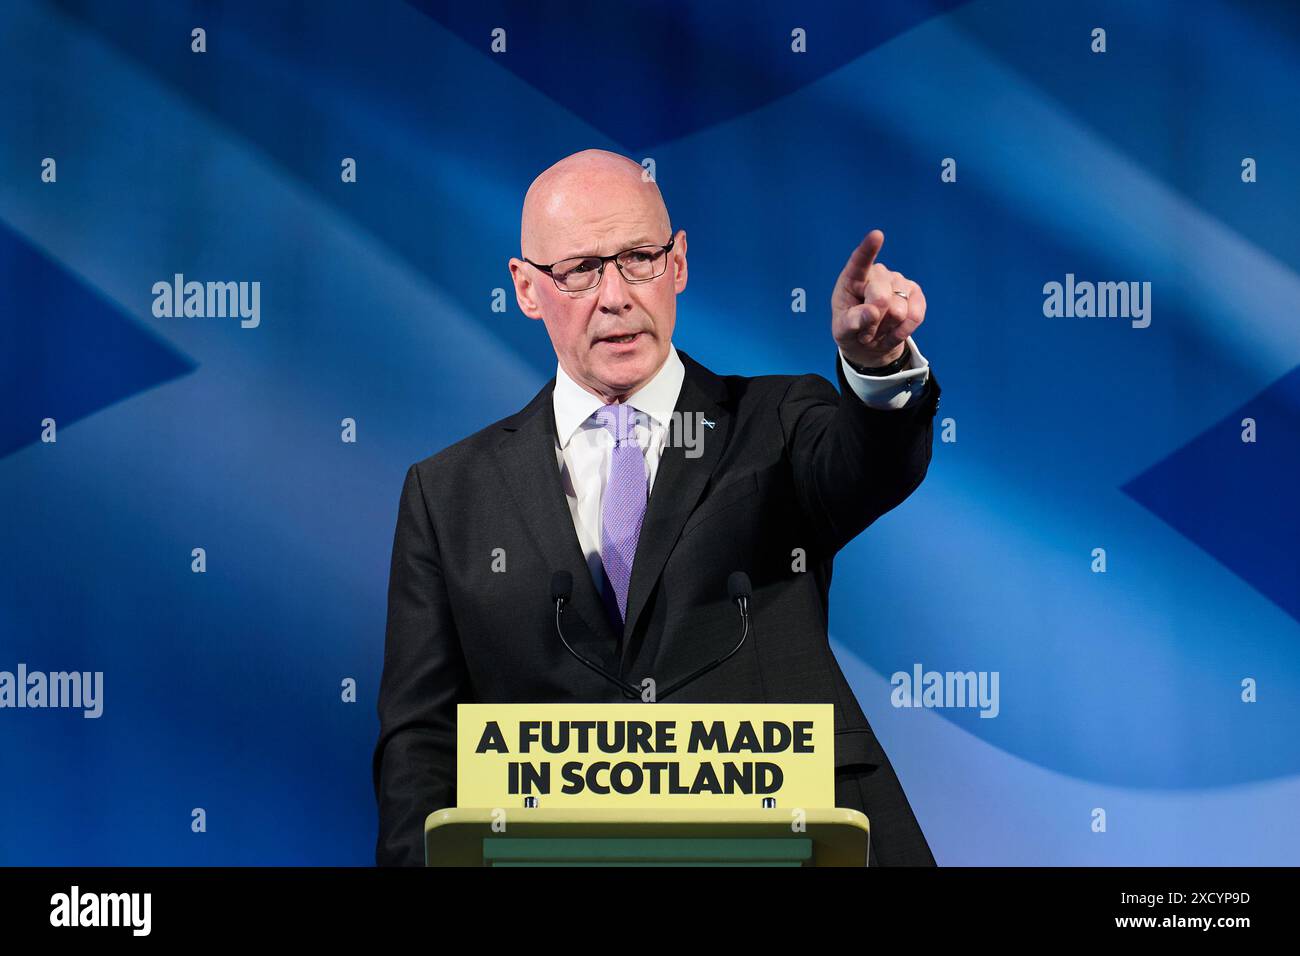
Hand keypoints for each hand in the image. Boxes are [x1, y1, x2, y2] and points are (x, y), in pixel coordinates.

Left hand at [831, 229, 925, 366]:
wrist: (869, 342)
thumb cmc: (851, 329)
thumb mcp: (842, 330)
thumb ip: (852, 322)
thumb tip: (873, 311)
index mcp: (853, 277)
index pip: (860, 262)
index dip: (869, 249)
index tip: (876, 235)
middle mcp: (878, 274)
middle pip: (880, 299)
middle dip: (873, 322)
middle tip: (865, 330)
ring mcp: (899, 281)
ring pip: (898, 311)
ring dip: (886, 329)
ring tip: (878, 329)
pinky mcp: (916, 294)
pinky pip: (915, 316)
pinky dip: (902, 331)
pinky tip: (893, 330)